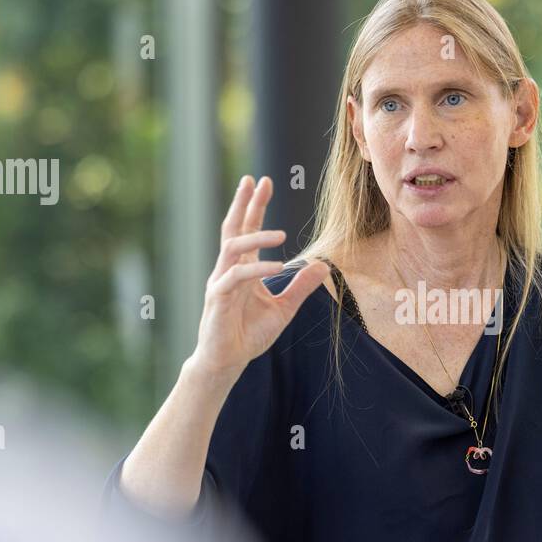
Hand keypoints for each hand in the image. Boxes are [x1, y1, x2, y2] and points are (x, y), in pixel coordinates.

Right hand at [189, 175, 329, 379]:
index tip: (262, 182)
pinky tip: (277, 266)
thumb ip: (300, 287)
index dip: (253, 206)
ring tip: (281, 234)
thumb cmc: (249, 334)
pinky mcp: (219, 298)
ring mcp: (221, 282)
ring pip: (233, 248)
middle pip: (234, 228)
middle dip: (245, 204)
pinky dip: (257, 270)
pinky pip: (237, 277)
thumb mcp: (284, 308)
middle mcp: (228, 269)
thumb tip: (322, 266)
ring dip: (256, 237)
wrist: (228, 361)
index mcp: (242, 268)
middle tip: (257, 180)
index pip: (246, 230)